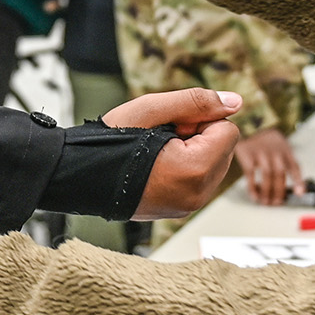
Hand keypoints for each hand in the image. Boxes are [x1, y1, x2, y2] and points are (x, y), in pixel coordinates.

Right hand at [105, 87, 244, 217]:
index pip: (228, 130)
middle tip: (161, 139)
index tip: (170, 126)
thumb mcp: (152, 109)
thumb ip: (197, 102)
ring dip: (192, 153)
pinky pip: (199, 182)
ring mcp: (188, 207)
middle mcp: (197, 195)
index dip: (199, 120)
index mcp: (194, 170)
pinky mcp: (179, 211)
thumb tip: (237, 102)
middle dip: (199, 137)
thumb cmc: (109, 141)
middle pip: (224, 150)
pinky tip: (155, 167)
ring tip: (156, 153)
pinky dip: (184, 170)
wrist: (78, 175)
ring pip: (213, 165)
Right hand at [235, 126, 302, 206]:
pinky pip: (250, 174)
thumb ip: (284, 160)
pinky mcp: (247, 155)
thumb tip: (290, 184)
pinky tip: (254, 195)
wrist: (246, 121)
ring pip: (267, 175)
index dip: (298, 180)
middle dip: (279, 191)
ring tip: (266, 202)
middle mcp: (274, 151)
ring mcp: (260, 152)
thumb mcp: (279, 143)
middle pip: (280, 173)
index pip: (294, 166)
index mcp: (285, 149)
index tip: (300, 193)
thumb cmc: (265, 137)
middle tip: (277, 202)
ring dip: (267, 191)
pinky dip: (253, 187)